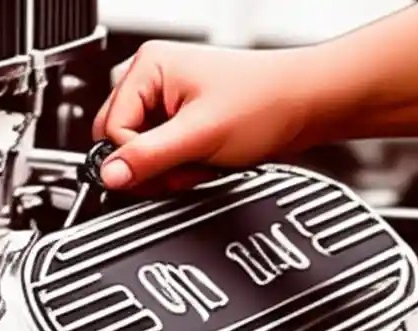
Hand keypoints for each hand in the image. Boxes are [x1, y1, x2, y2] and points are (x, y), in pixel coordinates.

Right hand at [93, 41, 326, 191]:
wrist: (309, 104)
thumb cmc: (268, 103)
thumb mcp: (200, 136)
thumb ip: (149, 158)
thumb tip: (108, 175)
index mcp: (148, 67)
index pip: (111, 128)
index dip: (135, 157)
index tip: (162, 170)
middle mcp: (151, 77)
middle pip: (119, 138)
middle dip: (151, 163)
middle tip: (184, 166)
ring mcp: (165, 97)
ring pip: (138, 149)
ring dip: (167, 167)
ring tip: (200, 160)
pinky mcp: (179, 115)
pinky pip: (158, 151)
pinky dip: (178, 164)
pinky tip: (202, 159)